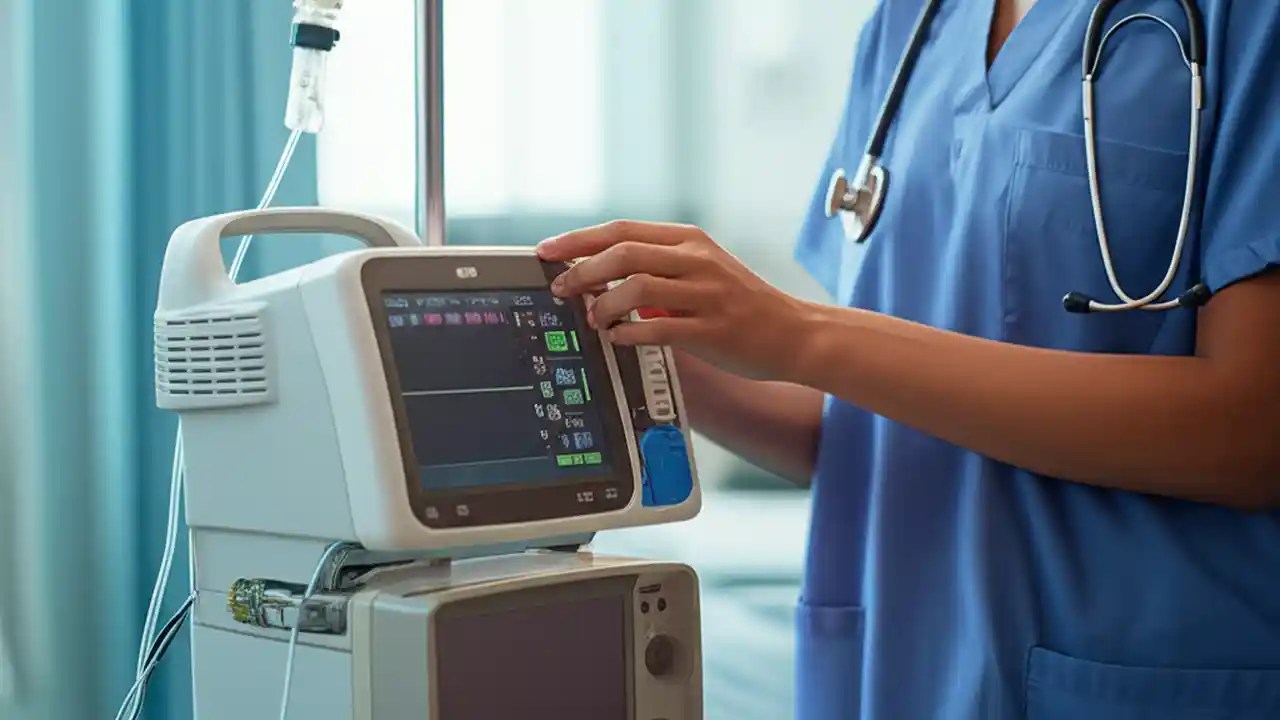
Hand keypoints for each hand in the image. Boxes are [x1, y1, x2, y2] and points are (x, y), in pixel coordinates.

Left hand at [536, 220, 815, 380]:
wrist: (793, 333)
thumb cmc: (741, 304)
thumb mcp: (701, 270)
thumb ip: (657, 269)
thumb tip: (598, 277)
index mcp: (689, 241)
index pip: (622, 230)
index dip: (578, 240)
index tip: (547, 251)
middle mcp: (697, 260)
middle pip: (624, 253)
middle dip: (582, 271)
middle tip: (561, 289)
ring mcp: (706, 294)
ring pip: (637, 288)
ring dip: (604, 305)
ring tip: (595, 319)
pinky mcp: (712, 329)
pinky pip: (657, 329)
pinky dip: (629, 334)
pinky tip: (619, 338)